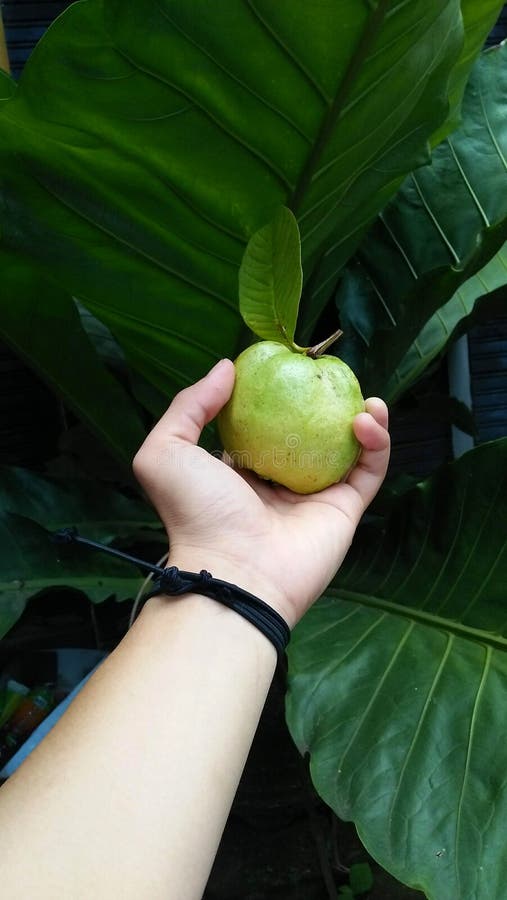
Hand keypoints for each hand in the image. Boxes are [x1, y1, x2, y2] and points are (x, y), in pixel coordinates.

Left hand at [133, 359, 389, 627]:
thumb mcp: (166, 450)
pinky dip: (377, 442)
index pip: (265, 426)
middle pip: (311, 435)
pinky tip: (369, 416)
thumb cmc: (196, 513)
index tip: (289, 367)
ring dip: (363, 419)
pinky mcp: (344, 511)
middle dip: (326, 405)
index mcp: (240, 470)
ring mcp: (315, 497)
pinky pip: (370, 471)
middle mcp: (279, 482)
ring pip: (348, 450)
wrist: (233, 571)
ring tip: (364, 396)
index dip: (278, 396)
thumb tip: (226, 368)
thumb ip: (189, 405)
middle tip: (334, 379)